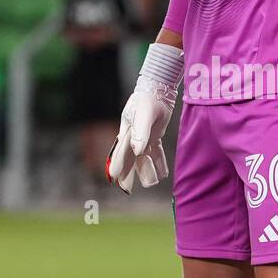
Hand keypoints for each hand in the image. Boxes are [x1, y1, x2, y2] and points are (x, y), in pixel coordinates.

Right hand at [107, 43, 182, 192]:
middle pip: (130, 158)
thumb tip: (138, 151)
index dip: (118, 165)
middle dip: (128, 173)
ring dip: (147, 169)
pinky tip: (162, 173)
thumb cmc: (147, 99)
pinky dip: (158, 161)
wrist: (158, 88)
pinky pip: (155, 151)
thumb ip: (141, 133)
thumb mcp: (144, 114)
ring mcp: (144, 137)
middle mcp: (133, 137)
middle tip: (126, 189)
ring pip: (144, 157)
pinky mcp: (154, 135)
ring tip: (151, 182)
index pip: (121, 152)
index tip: (115, 177)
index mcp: (127, 132)